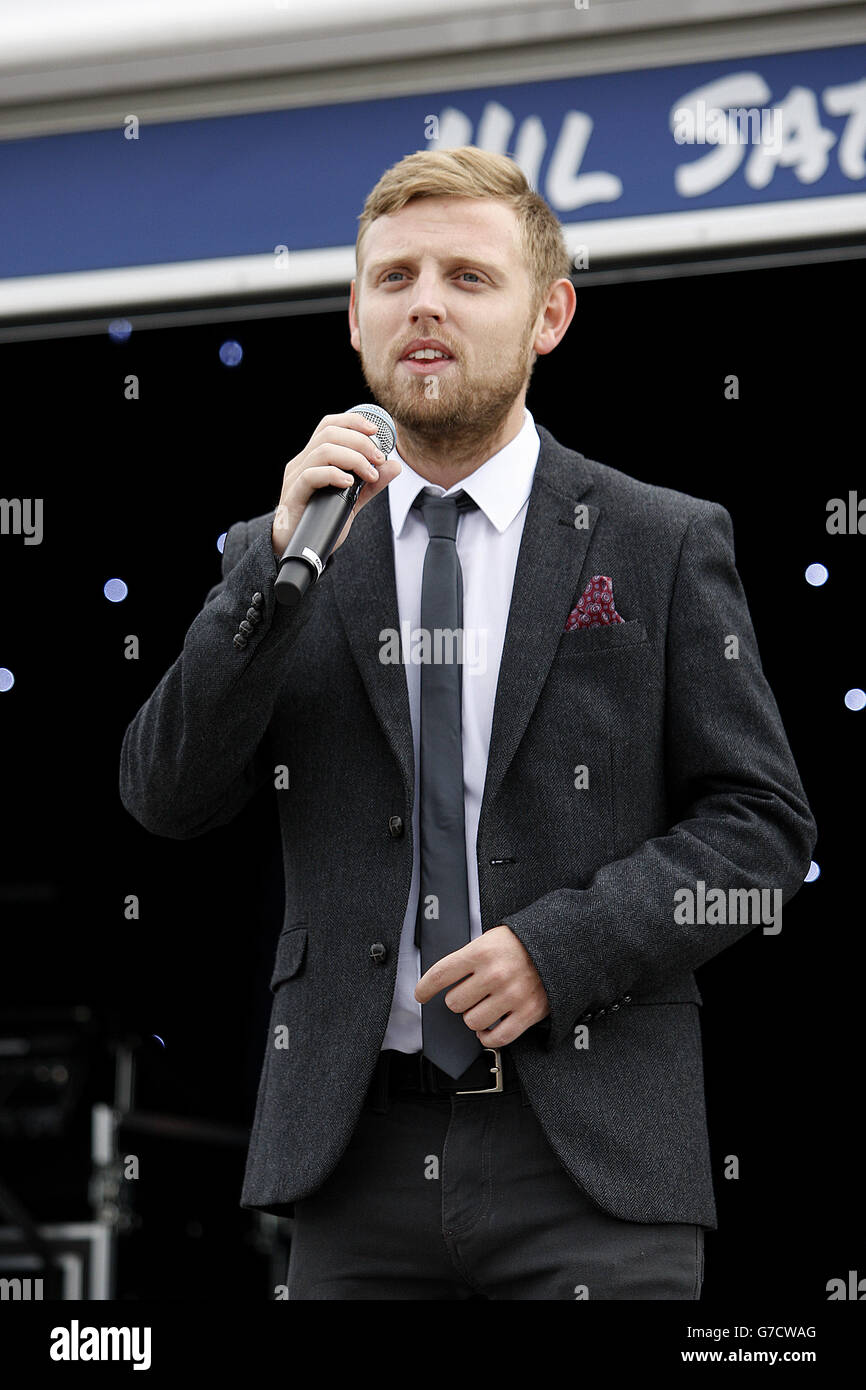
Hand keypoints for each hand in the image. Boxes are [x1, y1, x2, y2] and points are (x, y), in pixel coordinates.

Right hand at [271, 412, 401, 557]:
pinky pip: (311, 475)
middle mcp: (302, 462)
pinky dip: (333, 475)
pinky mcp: (294, 495)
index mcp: (313, 458)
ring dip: (352, 458)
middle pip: (329, 433)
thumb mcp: (352, 500)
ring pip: (323, 451)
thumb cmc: (320, 520)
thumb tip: (394, 466)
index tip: (375, 430)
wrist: (298, 548)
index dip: (352, 422)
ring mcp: (295, 477)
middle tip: (379, 458)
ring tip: (369, 474)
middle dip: (359, 442)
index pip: (329, 426)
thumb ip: (371, 483)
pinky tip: (349, 483)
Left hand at [414, 925, 549, 1046]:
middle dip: (459, 1000)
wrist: (561, 944)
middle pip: (454, 1003)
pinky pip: (497, 1038)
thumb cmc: (522, 943)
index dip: (425, 987)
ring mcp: (512, 995)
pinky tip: (487, 1030)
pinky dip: (488, 1038)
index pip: (440, 974)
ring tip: (482, 1007)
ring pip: (472, 1022)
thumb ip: (468, 958)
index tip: (420, 994)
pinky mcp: (528, 1012)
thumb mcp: (490, 938)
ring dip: (474, 1018)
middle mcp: (495, 974)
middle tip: (470, 993)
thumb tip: (442, 981)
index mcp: (481, 952)